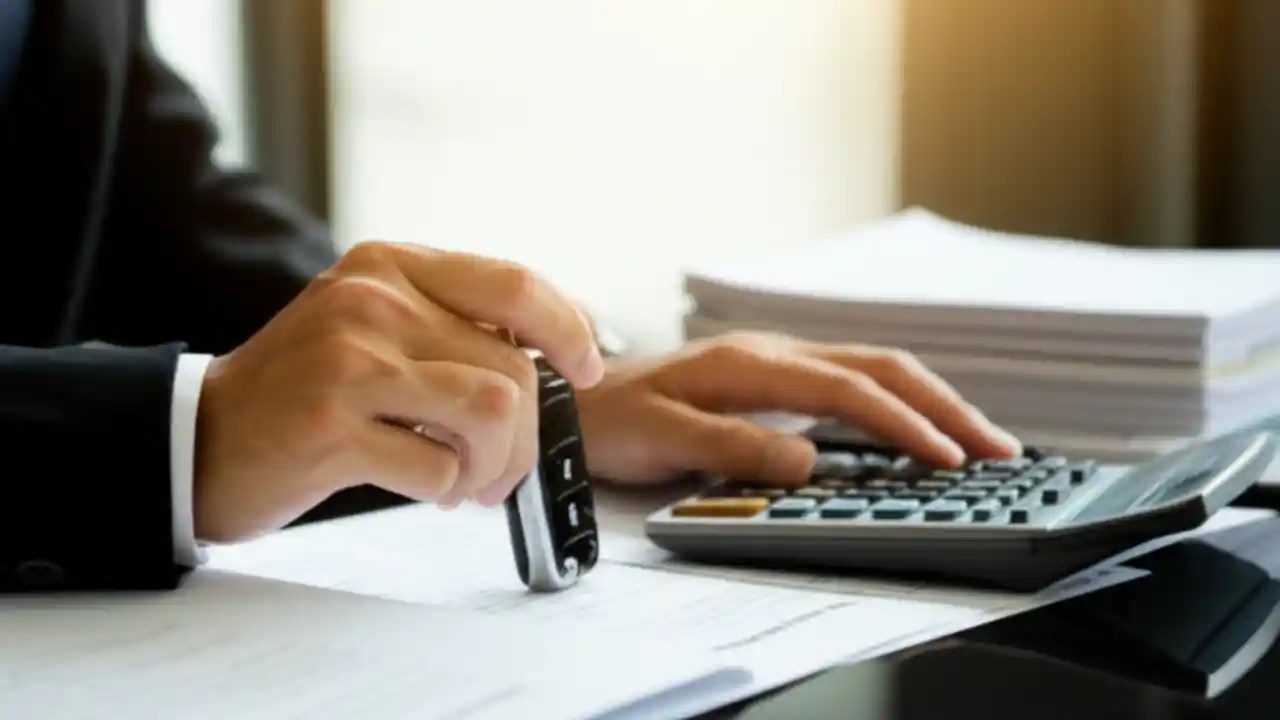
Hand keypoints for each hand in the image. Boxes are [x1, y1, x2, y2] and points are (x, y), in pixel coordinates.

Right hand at [192, 242, 602, 541]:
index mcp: (388, 266)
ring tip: (467, 482)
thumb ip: (449, 324)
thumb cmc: (303, 389)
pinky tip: (420, 486)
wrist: (201, 438)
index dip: (568, 329)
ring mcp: (348, 362)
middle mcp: (370, 301)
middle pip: (512, 368)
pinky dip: (445, 490)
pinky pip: (440, 468)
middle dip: (523, 437)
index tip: (588, 367)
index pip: (513, 285)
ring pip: (492, 411)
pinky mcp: (329, 427)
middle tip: (499, 471)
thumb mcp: (372, 324)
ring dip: (494, 465)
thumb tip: (551, 353)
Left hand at [575, 332, 1020, 486]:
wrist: (575, 392)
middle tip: (998, 447)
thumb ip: (733, 448)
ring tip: (976, 438)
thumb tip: (808, 463)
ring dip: (929, 399)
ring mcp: (776, 359)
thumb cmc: (614, 418)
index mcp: (752, 363)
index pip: (850, 390)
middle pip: (881, 367)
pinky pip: (853, 379)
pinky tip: (914, 423)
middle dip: (945, 405)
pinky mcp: (774, 375)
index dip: (904, 424)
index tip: (949, 460)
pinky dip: (898, 400)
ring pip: (874, 368)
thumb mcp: (662, 438)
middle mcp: (773, 352)